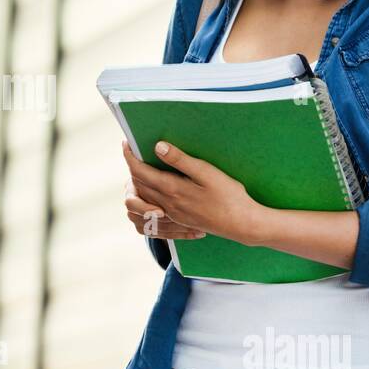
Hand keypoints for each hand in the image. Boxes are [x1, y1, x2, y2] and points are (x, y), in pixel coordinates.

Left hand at [121, 140, 265, 245]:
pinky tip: (156, 188)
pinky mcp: (180, 219)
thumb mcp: (207, 173)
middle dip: (132, 166)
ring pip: (145, 197)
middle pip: (139, 184)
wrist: (242, 224)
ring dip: (138, 182)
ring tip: (141, 166)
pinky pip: (154, 207)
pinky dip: (148, 195)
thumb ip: (181, 160)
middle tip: (133, 150)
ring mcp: (173, 214)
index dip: (130, 157)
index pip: (140, 172)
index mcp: (172, 190)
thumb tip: (158, 146)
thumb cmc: (229, 196)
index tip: (126, 143)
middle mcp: (167, 204)